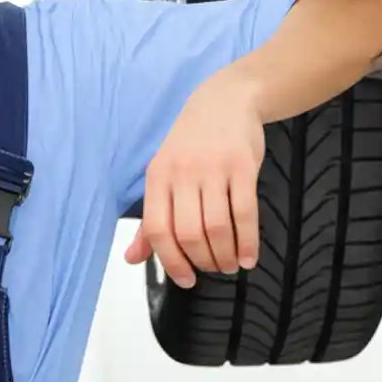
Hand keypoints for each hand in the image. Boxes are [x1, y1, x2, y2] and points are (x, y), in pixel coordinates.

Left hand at [123, 73, 264, 288]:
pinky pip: (245, 213)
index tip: (186, 280)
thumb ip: (150, 219)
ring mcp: (213, 168)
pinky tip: (249, 256)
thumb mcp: (163, 175)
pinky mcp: (242, 166)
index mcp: (157, 177)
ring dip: (225, 255)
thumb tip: (132, 259)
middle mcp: (182, 173)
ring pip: (216, 227)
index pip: (157, 229)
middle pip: (188, 233)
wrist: (225, 101)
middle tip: (214, 271)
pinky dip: (248, 242)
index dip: (171, 261)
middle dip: (202, 261)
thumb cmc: (190, 145)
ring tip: (231, 265)